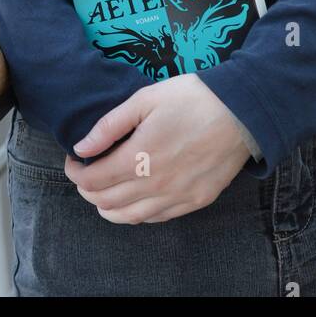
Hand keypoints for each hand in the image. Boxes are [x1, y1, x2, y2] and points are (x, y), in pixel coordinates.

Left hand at [63, 73, 251, 222]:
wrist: (241, 111)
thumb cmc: (191, 98)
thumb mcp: (145, 99)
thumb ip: (109, 125)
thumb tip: (81, 147)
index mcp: (139, 157)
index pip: (93, 180)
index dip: (76, 173)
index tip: (74, 160)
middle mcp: (155, 184)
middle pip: (106, 202)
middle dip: (87, 191)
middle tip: (85, 174)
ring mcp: (177, 197)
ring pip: (130, 218)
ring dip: (108, 208)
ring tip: (103, 192)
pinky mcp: (196, 201)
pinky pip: (157, 218)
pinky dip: (137, 213)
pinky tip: (135, 199)